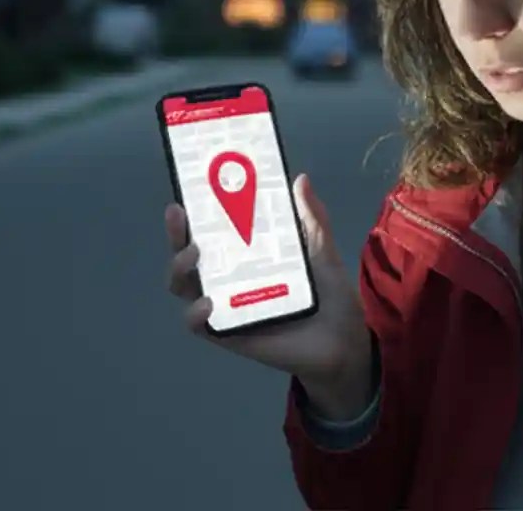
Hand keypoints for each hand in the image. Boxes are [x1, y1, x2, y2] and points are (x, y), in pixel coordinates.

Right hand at [165, 174, 373, 420]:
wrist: (345, 343)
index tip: (191, 191)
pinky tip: (207, 303)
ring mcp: (228, 306)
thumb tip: (300, 179)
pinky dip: (195, 314)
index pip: (214, 232)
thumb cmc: (331, 297)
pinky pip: (200, 326)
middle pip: (190, 256)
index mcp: (250, 255)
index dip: (197, 212)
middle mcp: (232, 279)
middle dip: (177, 234)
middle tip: (179, 214)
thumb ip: (312, 220)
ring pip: (185, 287)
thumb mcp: (322, 253)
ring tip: (192, 255)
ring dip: (179, 269)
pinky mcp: (230, 334)